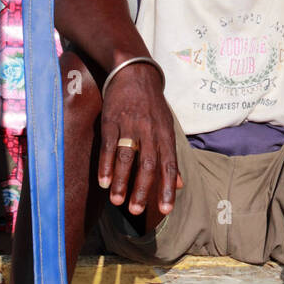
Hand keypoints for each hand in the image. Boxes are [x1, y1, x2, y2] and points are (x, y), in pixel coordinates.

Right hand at [97, 63, 182, 218]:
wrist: (134, 72)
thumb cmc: (152, 105)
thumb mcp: (166, 126)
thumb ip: (171, 156)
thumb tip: (180, 184)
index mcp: (165, 134)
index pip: (169, 165)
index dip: (167, 188)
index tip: (165, 210)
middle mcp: (150, 131)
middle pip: (148, 164)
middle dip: (142, 189)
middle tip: (135, 211)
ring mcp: (130, 125)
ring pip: (127, 157)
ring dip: (122, 181)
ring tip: (117, 202)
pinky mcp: (112, 120)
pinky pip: (109, 145)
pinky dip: (106, 164)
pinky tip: (103, 182)